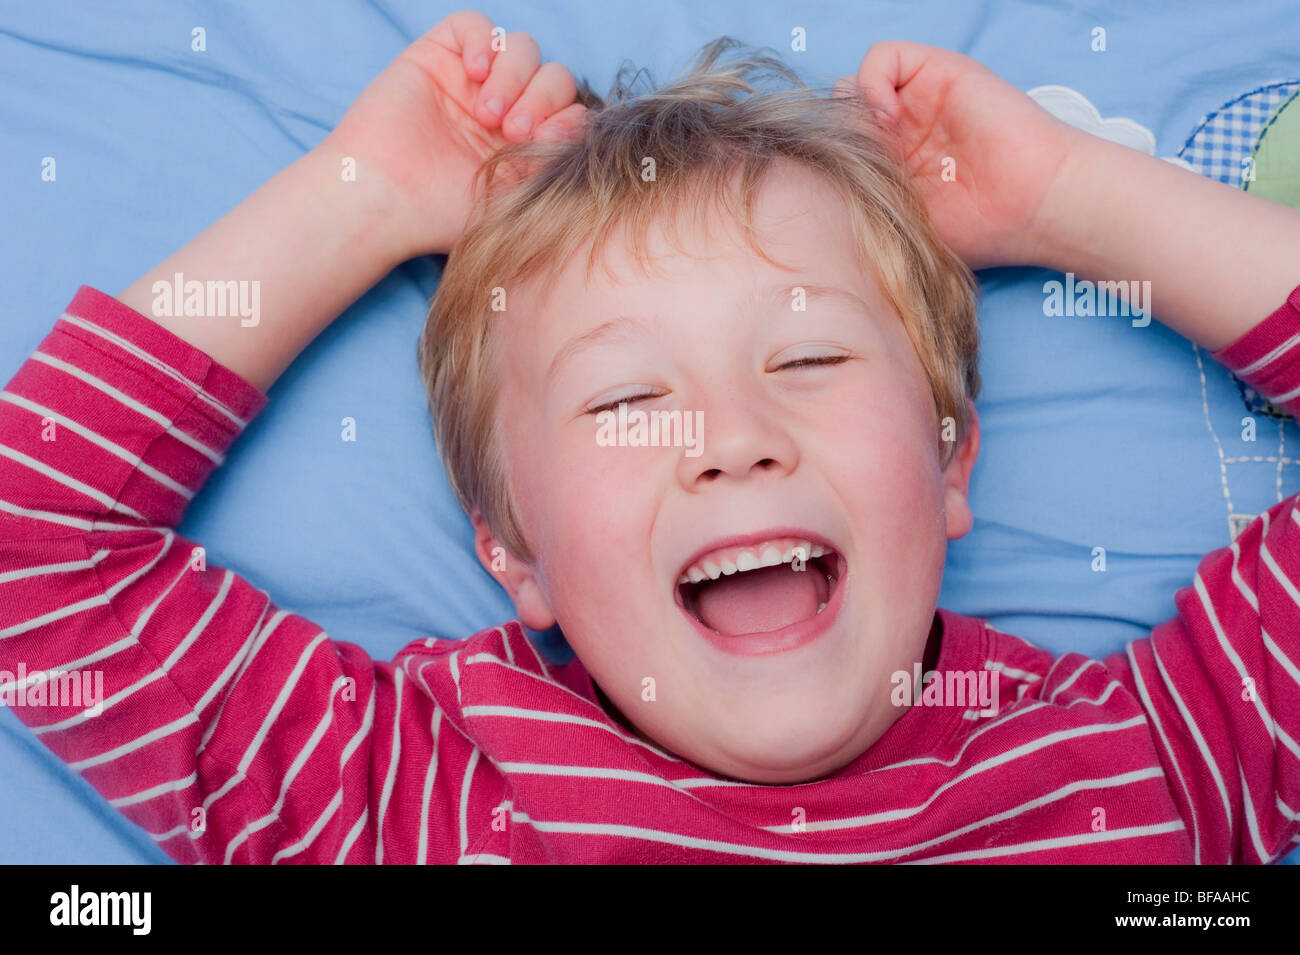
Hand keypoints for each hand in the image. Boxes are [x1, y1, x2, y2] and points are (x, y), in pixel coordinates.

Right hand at [320, 9, 588, 258]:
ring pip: (522, 49)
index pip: (569, 112)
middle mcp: (502, 112)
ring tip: (486, 113)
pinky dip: (484, 42)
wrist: (384, 202)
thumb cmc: (443, 213)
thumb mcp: (516, 196)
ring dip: (515, 77)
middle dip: (543, 99)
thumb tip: (580, 128)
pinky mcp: (436, 57)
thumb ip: (552, 161)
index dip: (567, 120)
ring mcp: (470, 84)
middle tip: (515, 130)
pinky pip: (476, 25)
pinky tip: (473, 73)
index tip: (545, 144)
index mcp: (525, 146)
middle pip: (552, 77)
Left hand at [838, 41, 1084, 269]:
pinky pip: (881, 57)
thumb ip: (861, 198)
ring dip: (853, 111)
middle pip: (840, 115)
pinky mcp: (937, 71)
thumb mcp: (902, 224)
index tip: (838, 185)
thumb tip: (813, 186)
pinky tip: (888, 121)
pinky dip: (871, 84)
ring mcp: (919, 101)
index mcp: (893, 169)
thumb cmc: (978, 229)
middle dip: (837, 136)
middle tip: (855, 164)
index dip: (829, 159)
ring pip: (855, 83)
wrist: (1033, 205)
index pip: (838, 148)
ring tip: (875, 144)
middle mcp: (903, 131)